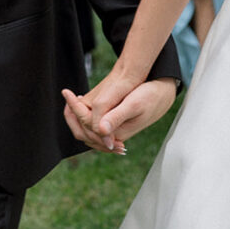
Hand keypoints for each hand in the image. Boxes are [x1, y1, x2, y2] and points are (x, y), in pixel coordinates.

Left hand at [62, 77, 176, 152]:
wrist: (163, 94)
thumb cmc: (150, 96)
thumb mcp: (134, 104)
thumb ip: (116, 117)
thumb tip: (99, 129)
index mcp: (116, 134)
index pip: (87, 127)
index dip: (74, 109)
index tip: (67, 92)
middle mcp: (113, 137)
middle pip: (84, 133)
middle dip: (72, 116)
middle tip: (66, 96)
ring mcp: (114, 133)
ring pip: (88, 131)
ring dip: (77, 117)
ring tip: (71, 99)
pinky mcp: (116, 127)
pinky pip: (95, 127)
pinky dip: (86, 117)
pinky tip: (84, 104)